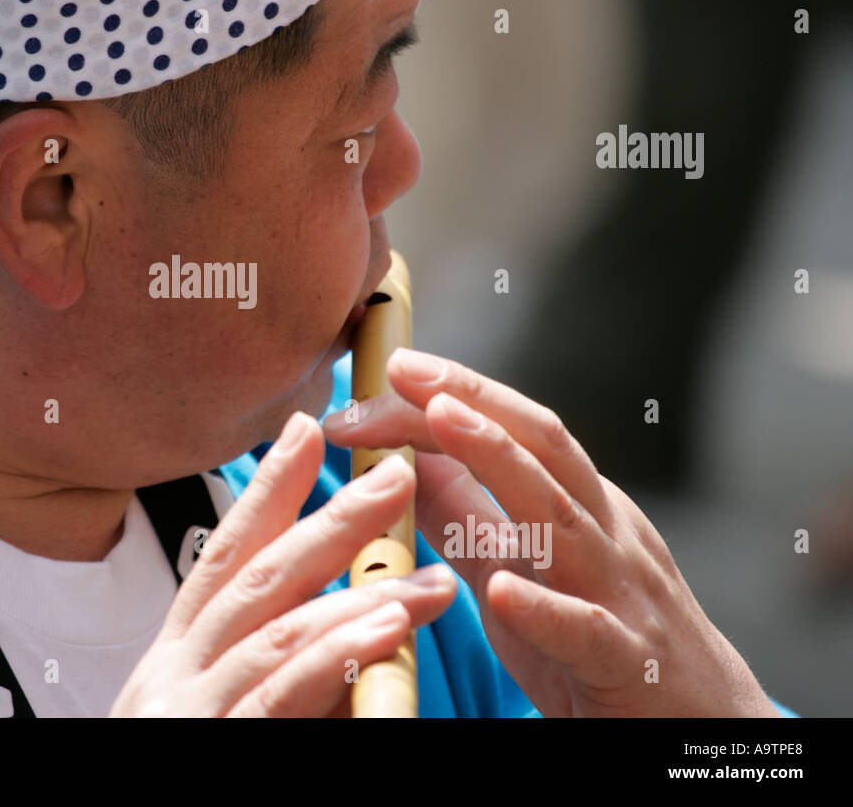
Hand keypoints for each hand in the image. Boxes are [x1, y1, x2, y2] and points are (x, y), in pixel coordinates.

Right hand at [110, 411, 457, 716]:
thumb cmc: (192, 759)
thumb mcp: (227, 712)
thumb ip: (277, 667)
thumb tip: (348, 617)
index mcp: (178, 654)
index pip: (225, 556)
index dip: (267, 490)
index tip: (306, 429)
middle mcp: (174, 671)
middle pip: (254, 577)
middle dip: (325, 519)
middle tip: (393, 474)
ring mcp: (185, 709)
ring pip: (270, 630)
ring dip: (353, 588)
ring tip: (426, 566)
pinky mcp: (207, 746)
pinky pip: (276, 698)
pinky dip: (331, 655)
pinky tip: (382, 625)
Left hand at [322, 348, 778, 716]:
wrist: (706, 725)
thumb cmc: (597, 644)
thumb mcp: (518, 568)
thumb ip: (465, 517)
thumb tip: (403, 460)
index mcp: (579, 504)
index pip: (513, 432)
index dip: (449, 396)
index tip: (386, 371)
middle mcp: (604, 532)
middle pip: (544, 445)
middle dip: (472, 398)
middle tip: (403, 367)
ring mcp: (621, 593)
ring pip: (564, 516)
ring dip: (501, 461)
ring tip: (443, 421)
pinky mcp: (628, 662)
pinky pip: (587, 631)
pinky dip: (545, 609)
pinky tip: (502, 590)